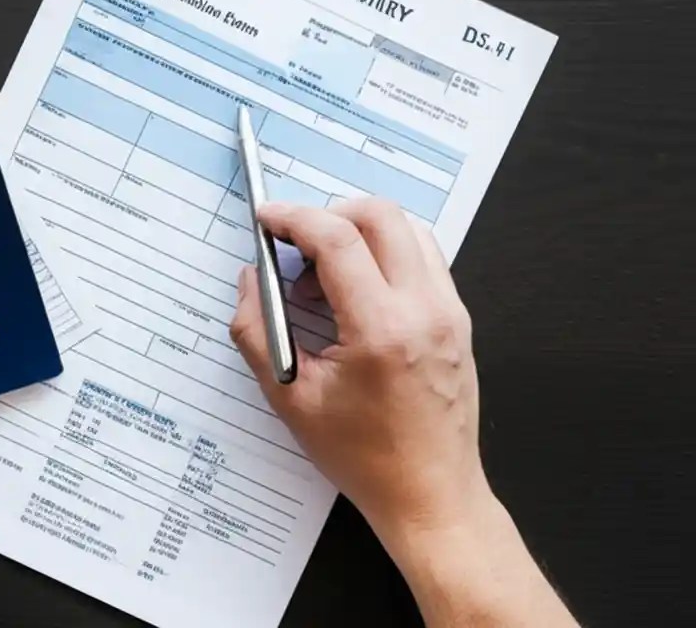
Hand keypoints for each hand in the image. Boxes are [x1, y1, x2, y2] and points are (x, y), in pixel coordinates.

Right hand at [230, 199, 484, 538]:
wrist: (430, 494)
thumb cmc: (364, 457)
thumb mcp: (289, 398)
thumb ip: (257, 332)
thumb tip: (250, 281)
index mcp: (380, 330)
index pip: (337, 239)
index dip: (293, 218)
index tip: (267, 219)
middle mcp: (424, 311)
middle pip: (380, 215)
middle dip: (327, 213)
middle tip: (293, 242)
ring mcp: (449, 312)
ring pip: (408, 228)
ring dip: (359, 231)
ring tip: (321, 274)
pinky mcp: (457, 320)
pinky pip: (423, 258)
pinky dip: (384, 254)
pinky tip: (354, 291)